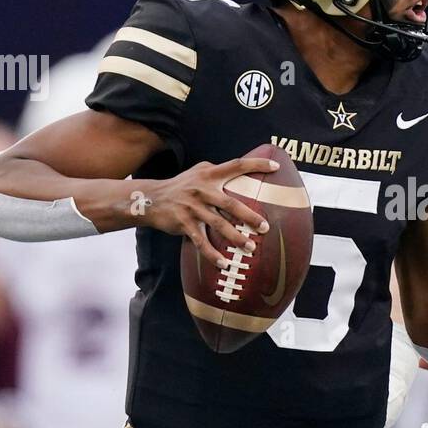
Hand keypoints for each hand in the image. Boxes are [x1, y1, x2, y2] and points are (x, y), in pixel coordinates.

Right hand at [144, 157, 279, 265]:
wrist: (151, 198)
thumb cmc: (182, 185)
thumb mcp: (198, 172)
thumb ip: (218, 172)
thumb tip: (245, 172)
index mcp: (209, 174)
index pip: (236, 165)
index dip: (256, 164)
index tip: (276, 166)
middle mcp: (202, 190)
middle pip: (230, 204)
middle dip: (249, 217)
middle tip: (265, 227)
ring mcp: (193, 207)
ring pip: (218, 225)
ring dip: (236, 238)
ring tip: (250, 248)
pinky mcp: (184, 223)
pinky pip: (201, 241)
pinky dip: (212, 254)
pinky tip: (224, 263)